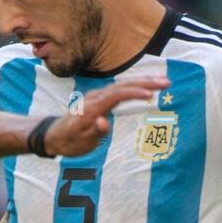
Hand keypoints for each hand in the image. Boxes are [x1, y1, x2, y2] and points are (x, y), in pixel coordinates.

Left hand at [44, 78, 168, 157]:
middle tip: (167, 82)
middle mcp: (96, 97)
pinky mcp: (100, 98)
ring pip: (123, 84)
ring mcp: (98, 95)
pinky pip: (120, 88)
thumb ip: (95, 131)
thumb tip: (104, 122)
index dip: (134, 94)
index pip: (117, 95)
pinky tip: (147, 84)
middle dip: (146, 82)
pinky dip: (135, 85)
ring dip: (143, 81)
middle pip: (123, 85)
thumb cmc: (70, 141)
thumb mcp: (82, 142)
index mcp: (93, 107)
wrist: (55, 135)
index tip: (151, 95)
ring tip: (163, 80)